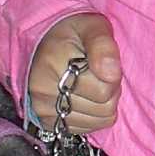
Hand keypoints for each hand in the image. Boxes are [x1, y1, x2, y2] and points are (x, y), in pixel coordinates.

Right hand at [29, 13, 121, 133]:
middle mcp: (42, 90)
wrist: (44, 44)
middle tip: (96, 73)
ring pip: (97, 120)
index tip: (100, 62)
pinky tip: (83, 97)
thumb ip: (104, 45)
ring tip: (89, 84)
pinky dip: (91, 116)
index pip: (104, 89)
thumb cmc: (72, 34)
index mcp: (53, 63)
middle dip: (108, 90)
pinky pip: (85, 128)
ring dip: (101, 104)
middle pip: (103, 107)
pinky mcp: (47, 122)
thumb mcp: (92, 26)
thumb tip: (111, 74)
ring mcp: (42, 109)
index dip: (112, 76)